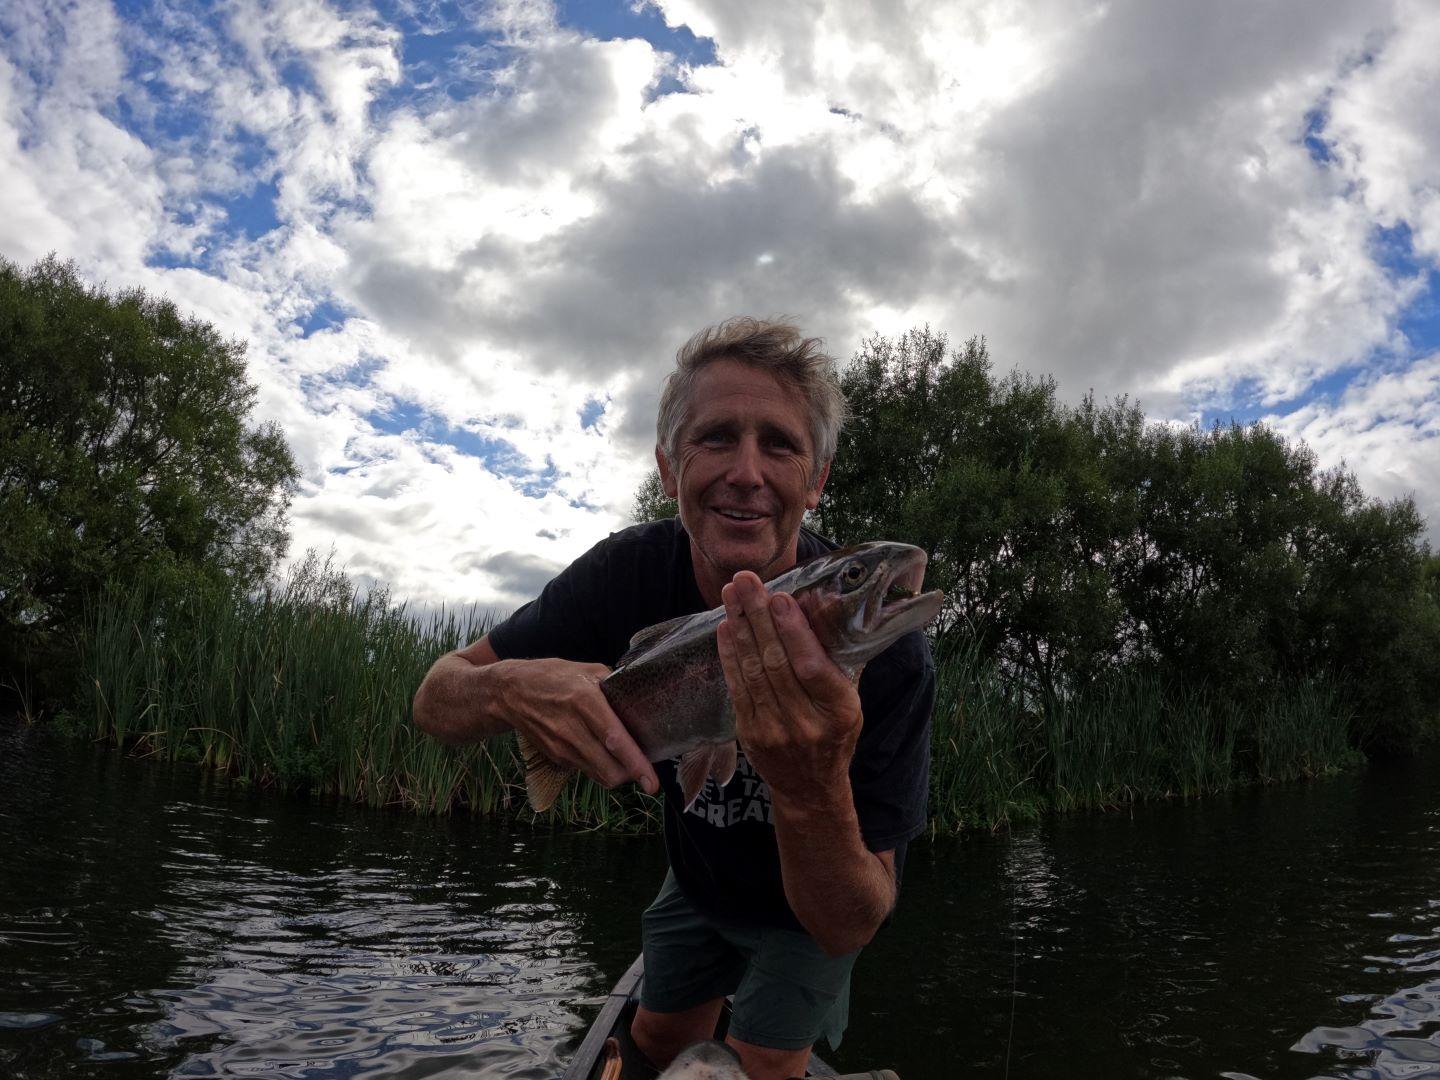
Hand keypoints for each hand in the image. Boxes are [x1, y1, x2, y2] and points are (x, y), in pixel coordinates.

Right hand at [493, 658, 657, 793]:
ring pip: (599, 776)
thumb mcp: (587, 670)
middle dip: (631, 774)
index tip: (651, 781)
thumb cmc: (552, 676)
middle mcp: (572, 729)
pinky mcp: (555, 757)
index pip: (614, 739)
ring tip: (624, 759)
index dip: (635, 763)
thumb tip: (641, 700)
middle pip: (609, 769)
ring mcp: (561, 747)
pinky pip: (586, 771)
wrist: (510, 692)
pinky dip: (600, 767)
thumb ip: (615, 686)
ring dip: (616, 773)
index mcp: (584, 701)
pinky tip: (601, 751)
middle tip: (643, 766)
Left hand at [716, 572, 862, 798]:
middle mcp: (806, 722)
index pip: (811, 665)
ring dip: (739, 626)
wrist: (810, 787)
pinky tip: (725, 627)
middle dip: (757, 615)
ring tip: (731, 593)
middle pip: (776, 661)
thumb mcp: (850, 701)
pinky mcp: (749, 733)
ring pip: (752, 670)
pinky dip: (729, 654)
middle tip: (745, 580)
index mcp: (840, 710)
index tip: (778, 597)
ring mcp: (774, 730)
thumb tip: (823, 609)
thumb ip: (837, 662)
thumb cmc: (834, 733)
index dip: (792, 631)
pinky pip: (737, 687)